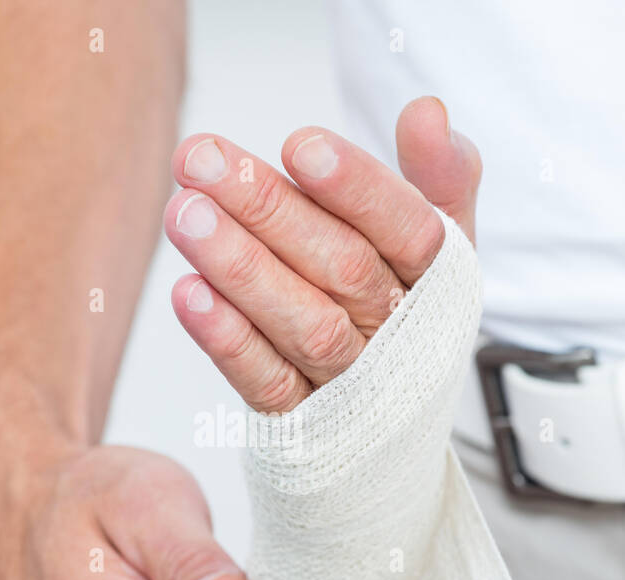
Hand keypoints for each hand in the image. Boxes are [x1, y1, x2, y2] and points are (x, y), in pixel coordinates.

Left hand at [165, 96, 480, 411]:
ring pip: (304, 326)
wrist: (398, 420)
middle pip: (344, 270)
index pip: (411, 232)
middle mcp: (401, 334)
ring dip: (240, 269)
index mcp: (440, 280)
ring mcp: (353, 384)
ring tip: (185, 215)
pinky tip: (189, 294)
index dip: (357, 189)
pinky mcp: (305, 423)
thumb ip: (437, 172)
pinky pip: (269, 384)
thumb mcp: (438, 236)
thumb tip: (426, 112)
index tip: (299, 146)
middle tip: (202, 161)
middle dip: (270, 211)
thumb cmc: (407, 305)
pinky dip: (229, 342)